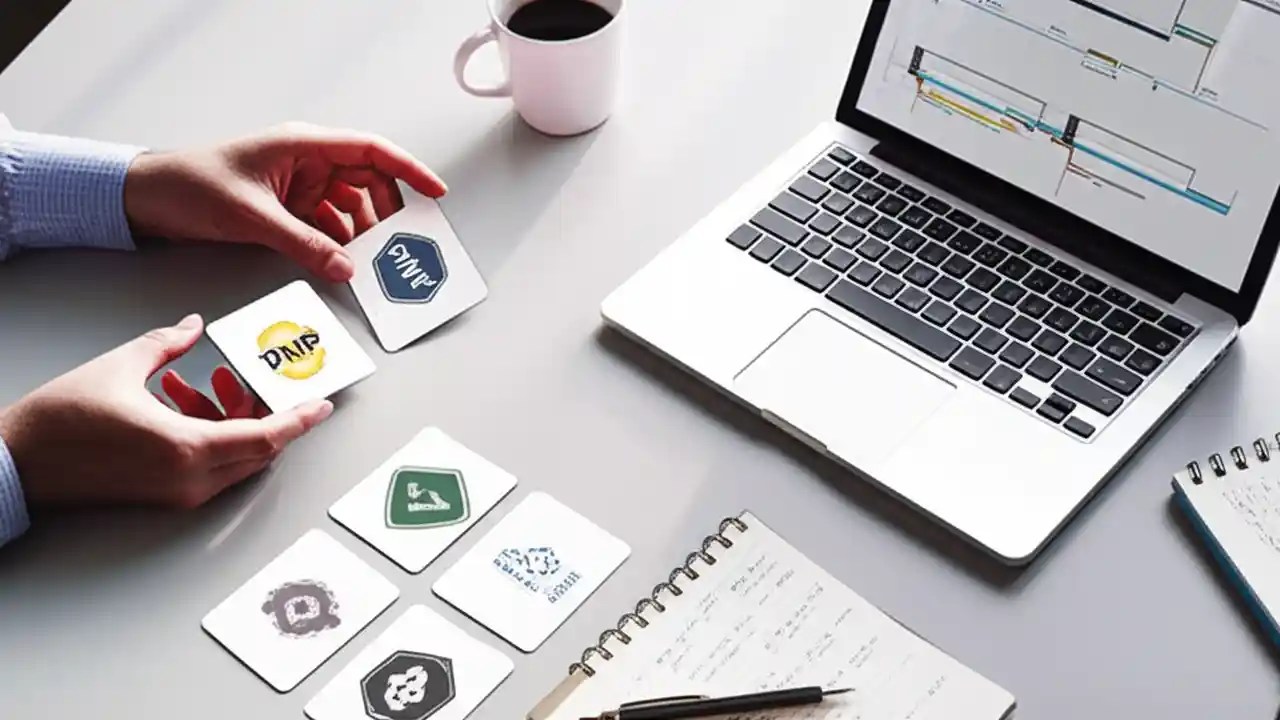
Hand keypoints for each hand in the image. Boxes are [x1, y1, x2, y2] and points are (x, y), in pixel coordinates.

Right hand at [0, 315, 332, 508]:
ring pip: (233, 456)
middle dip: (264, 410)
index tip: (321, 405)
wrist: (15, 462)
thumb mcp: (123, 365)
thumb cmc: (60, 421)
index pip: (267, 437)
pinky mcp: (163, 494)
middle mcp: (189, 479)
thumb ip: (170, 343)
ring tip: (204, 379)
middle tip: (253, 378)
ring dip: (231, 417)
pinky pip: (208, 464)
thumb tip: (194, 326)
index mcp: (188, 449)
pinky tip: (180, 396)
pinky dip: (208, 432)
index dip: (299, 419)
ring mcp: (177, 492)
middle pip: (257, 449)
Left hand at [122, 122, 446, 281]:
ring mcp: (298, 187)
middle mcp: (306, 162)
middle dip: (386, 212)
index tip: (434, 192)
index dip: (408, 170)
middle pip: (367, 183)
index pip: (370, 151)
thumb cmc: (189, 184)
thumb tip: (346, 266)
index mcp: (302, 145)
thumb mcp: (252, 216)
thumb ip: (304, 244)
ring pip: (349, 209)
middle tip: (398, 243)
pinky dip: (338, 245)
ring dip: (361, 234)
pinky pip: (326, 227)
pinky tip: (344, 263)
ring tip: (372, 260)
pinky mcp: (287, 210)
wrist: (146, 199)